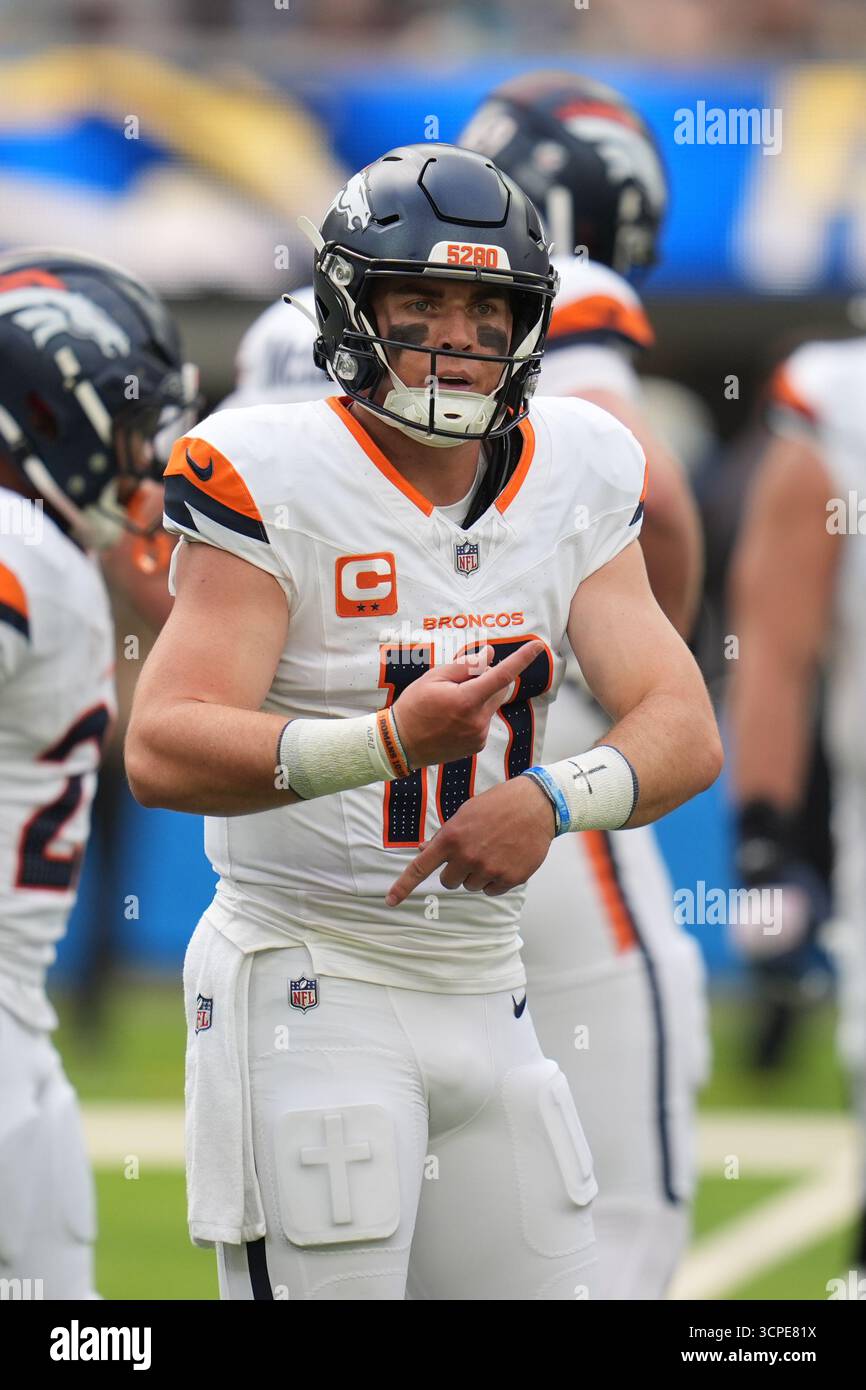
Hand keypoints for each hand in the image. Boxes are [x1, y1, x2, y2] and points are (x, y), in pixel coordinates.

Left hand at [385, 774, 555, 906]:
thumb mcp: (465, 814)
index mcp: (451, 838)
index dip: (403, 886)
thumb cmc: (497, 806)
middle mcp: (467, 856)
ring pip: (470, 886)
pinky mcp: (509, 878)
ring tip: (493, 851)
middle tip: (473, 852)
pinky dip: (495, 881)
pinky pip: (491, 891)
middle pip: (448, 881)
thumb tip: (423, 850)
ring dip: (477, 875)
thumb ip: (443, 835)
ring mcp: (488, 869)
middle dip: (456, 870)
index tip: (391, 901)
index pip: (421, 868)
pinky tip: (505, 860)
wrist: (535, 805)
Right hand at [392, 639, 543, 769]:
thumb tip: (490, 655)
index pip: (502, 675)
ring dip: (480, 697)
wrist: (399, 744)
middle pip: (499, 688)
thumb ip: (466, 666)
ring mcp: (479, 736)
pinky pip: (484, 720)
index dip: (522, 658)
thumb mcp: (434, 678)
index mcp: (466, 701)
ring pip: (492, 705)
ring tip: (450, 703)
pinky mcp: (477, 745)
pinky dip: (475, 713)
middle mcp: (477, 721)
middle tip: (461, 679)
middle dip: (487, 678)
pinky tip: (451, 719)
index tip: (538, 646)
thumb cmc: (413, 707)